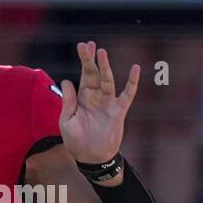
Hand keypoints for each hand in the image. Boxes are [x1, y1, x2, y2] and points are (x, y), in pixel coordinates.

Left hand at [60, 41, 139, 163]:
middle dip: (92, 59)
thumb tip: (67, 80)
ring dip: (105, 67)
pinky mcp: (119, 111)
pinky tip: (135, 69)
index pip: (83, 74)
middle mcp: (95, 96)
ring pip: (108, 81)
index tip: (82, 45)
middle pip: (94, 73)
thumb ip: (68, 102)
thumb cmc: (76, 140)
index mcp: (81, 97)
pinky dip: (132, 82)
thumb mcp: (67, 121)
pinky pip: (127, 95)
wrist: (91, 158)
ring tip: (102, 52)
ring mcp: (108, 102)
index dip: (84, 60)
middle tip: (90, 44)